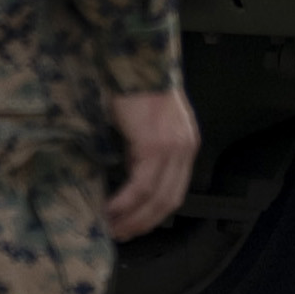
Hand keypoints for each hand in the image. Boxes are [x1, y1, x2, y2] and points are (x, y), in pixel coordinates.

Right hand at [105, 84, 199, 240]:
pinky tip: (108, 210)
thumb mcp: (150, 123)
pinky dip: (123, 202)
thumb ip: (147, 148)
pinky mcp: (154, 145)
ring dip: (130, 218)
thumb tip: (128, 174)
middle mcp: (185, 148)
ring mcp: (172, 148)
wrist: (137, 58)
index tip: (134, 227)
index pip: (176, 192)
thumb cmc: (136, 87)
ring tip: (109, 227)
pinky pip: (140, 185)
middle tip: (119, 235)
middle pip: (168, 201)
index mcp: (186, 144)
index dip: (154, 215)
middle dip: (142, 223)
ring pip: (154, 198)